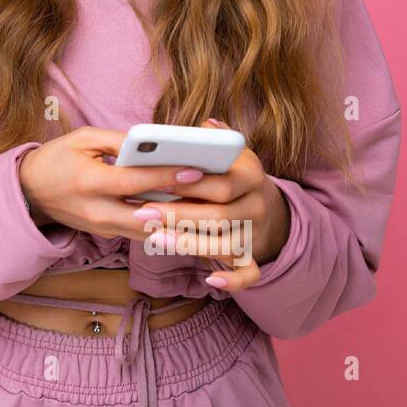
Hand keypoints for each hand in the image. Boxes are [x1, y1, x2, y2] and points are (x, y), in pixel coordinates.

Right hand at [19, 125, 210, 242]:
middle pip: (149, 216)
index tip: (196, 169)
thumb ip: (120, 140)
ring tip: (210, 207)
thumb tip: (157, 141)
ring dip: (180, 222)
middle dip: (183, 207)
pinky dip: (167, 227)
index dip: (166, 177)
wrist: (28, 192)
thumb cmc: (56, 159)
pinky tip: (190, 217)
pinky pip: (143, 234)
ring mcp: (102, 229)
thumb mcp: (83, 139)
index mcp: (89, 183)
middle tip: (215, 194)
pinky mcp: (107, 236)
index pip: (135, 182)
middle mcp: (97, 212)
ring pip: (151, 232)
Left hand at [133, 118, 291, 292]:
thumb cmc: (231, 174)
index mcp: (251, 174)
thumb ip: (214, 141)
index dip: (198, 183)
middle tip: (142, 211)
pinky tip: (210, 280)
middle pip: (219, 215)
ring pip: (225, 244)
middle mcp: (256, 205)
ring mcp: (255, 232)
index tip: (168, 180)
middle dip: (178, 214)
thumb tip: (206, 126)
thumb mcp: (229, 153)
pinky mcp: (253, 255)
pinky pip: (249, 273)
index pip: (225, 182)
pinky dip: (233, 279)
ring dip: (189, 244)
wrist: (264, 204)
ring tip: (155, 238)